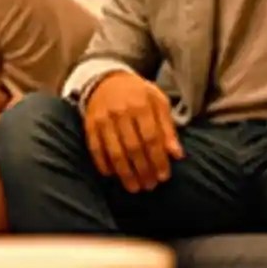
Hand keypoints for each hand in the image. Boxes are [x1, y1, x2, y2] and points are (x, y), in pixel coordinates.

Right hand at [83, 72, 182, 193]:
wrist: (106, 80)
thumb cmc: (138, 93)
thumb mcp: (158, 102)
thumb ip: (168, 127)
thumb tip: (177, 155)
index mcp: (141, 105)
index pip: (151, 138)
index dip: (158, 160)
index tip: (163, 177)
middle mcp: (120, 112)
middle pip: (133, 148)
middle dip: (143, 170)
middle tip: (149, 186)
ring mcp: (103, 120)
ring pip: (114, 152)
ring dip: (125, 173)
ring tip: (134, 188)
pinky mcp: (89, 126)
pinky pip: (95, 149)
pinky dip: (103, 165)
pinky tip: (113, 176)